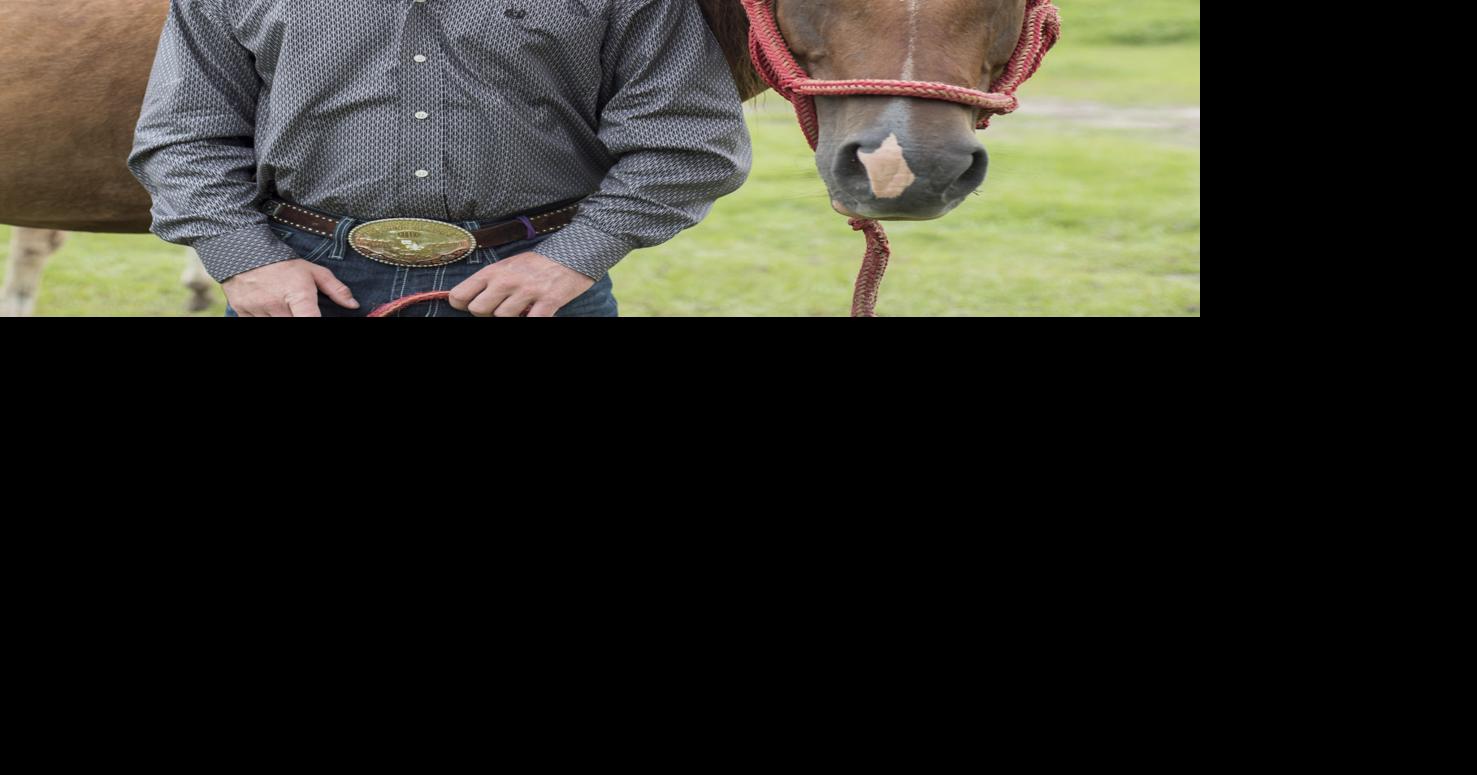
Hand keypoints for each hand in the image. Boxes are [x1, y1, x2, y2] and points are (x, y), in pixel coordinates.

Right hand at [221, 259, 358, 316]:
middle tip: (296, 307)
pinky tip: (268, 309)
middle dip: (297, 316)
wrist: (245, 252)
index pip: (309, 319)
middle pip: (292, 323)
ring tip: (281, 305)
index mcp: (298, 294)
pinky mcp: (242, 312)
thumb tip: (353, 305)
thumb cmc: (284, 264)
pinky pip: (257, 323)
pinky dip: (265, 318)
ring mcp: (257, 310)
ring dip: (281, 317)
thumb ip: (335, 289)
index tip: (314, 318)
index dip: (314, 322)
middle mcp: (276, 304)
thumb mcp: (313, 271)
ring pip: (275, 324)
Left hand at [448, 251, 594, 316]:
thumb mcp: (508, 266)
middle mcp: (507, 280)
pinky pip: (532, 321)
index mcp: (494, 271)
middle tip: (500, 308)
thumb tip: (465, 300)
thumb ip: (488, 282)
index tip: (475, 303)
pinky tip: (536, 314)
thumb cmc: (536, 265)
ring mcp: (528, 291)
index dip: (463, 304)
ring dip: (512, 317)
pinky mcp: (548, 301)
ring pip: (503, 317)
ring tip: (522, 309)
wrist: (573, 254)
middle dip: (487, 313)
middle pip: (478, 310)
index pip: (459, 295)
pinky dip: (532, 320)